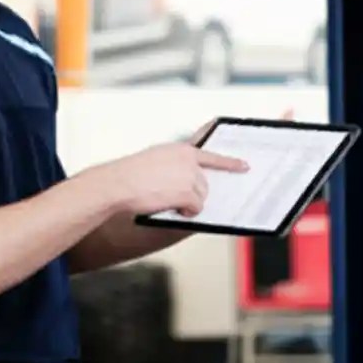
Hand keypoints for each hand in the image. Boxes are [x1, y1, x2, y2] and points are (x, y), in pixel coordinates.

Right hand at [96, 142, 246, 217]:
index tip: (244, 166)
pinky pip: (197, 207)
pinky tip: (172, 208)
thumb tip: (184, 182)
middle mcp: (188, 160)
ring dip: (188, 203)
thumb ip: (173, 166)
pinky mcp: (188, 192)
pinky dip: (187, 212)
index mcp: (180, 150)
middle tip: (172, 197)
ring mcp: (190, 175)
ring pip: (201, 196)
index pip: (210, 155)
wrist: (118, 184)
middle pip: (204, 183)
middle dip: (192, 194)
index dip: (229, 162)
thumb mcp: (153, 160)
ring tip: (165, 200)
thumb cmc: (128, 175)